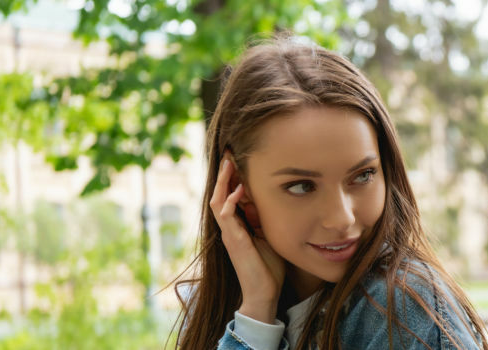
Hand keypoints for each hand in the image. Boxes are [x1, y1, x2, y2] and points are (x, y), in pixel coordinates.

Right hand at [210, 153, 285, 322]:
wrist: (264, 293)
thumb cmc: (269, 267)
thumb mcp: (270, 235)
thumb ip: (265, 218)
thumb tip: (268, 199)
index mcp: (238, 225)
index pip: (230, 194)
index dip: (233, 176)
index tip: (238, 157)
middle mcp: (229, 227)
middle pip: (219, 193)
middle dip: (225, 173)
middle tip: (230, 152)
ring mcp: (229, 234)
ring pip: (217, 201)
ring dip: (224, 182)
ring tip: (230, 163)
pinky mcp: (233, 241)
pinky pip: (225, 216)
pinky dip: (231, 201)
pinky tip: (240, 190)